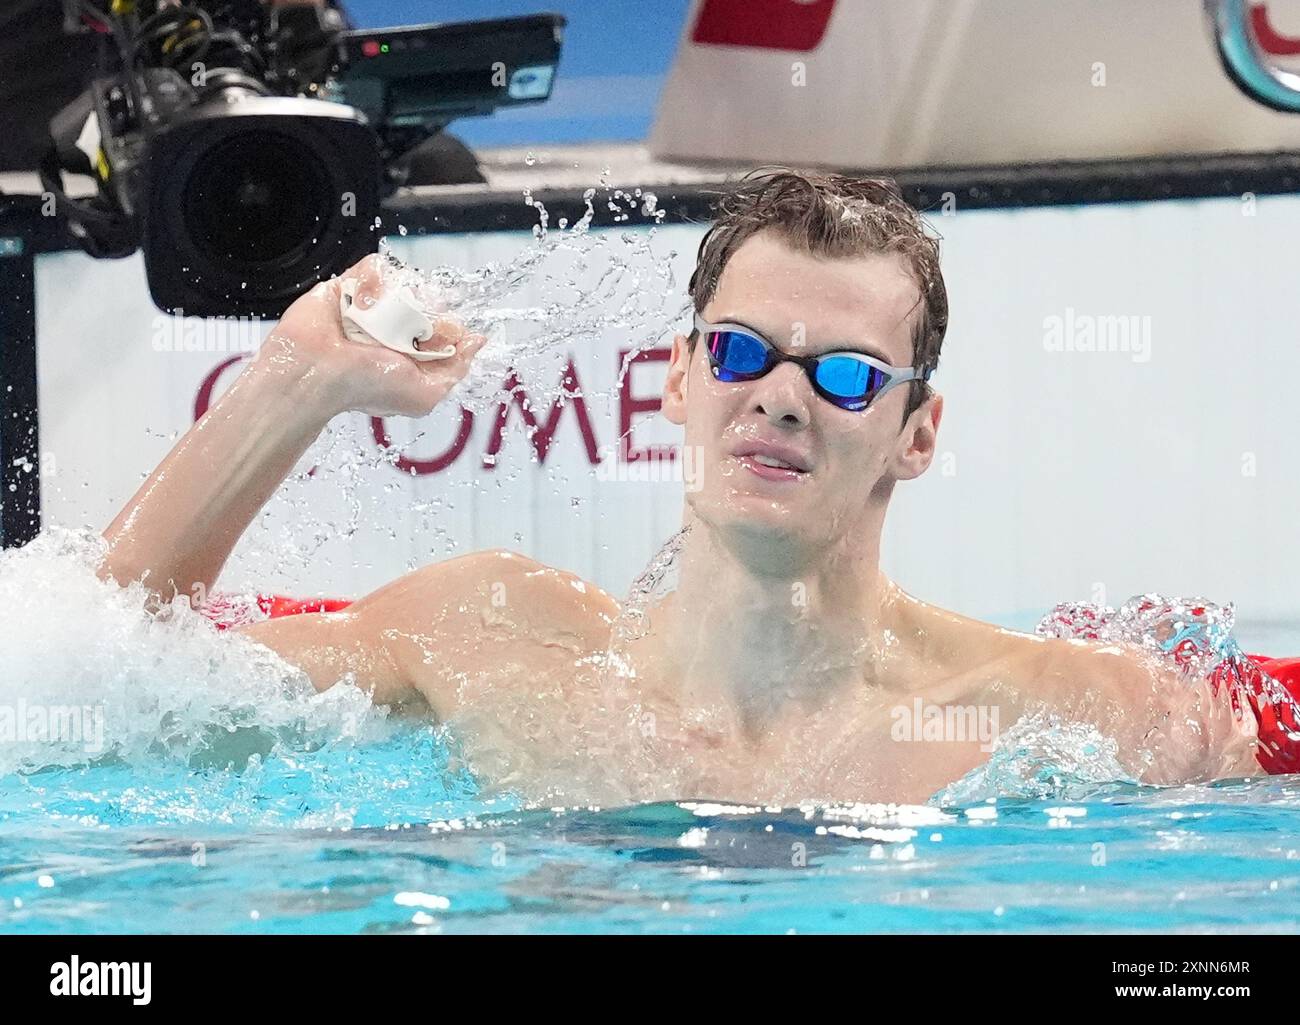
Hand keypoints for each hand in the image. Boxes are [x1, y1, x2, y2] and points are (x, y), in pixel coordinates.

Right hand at [256, 254, 488, 417]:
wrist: (317, 371)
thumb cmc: (366, 387)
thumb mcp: (426, 394)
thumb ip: (456, 369)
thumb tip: (477, 341)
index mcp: (414, 352)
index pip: (448, 327)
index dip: (452, 327)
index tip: (447, 334)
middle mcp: (396, 327)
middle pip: (432, 300)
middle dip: (428, 309)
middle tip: (410, 327)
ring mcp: (374, 305)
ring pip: (405, 281)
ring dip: (397, 297)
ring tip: (379, 317)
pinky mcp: (351, 284)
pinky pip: (375, 267)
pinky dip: (373, 280)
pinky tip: (362, 303)